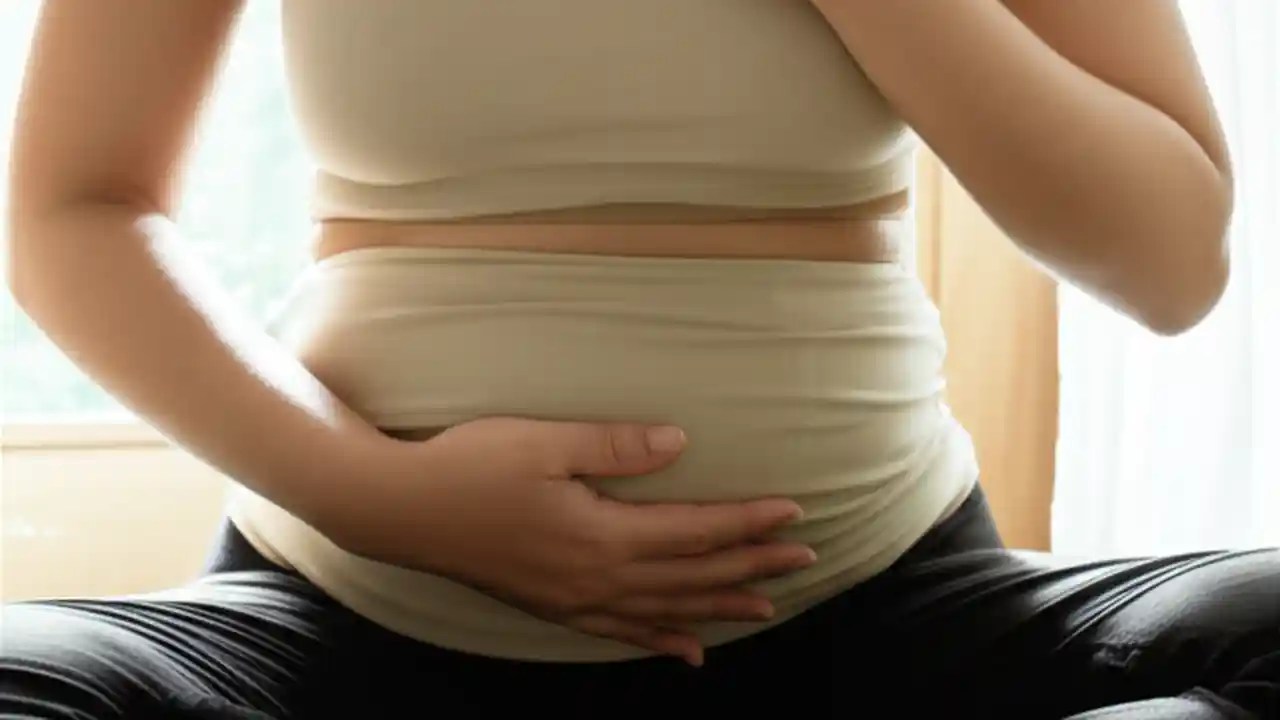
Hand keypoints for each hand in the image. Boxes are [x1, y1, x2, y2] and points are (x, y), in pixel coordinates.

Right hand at [338, 416, 813, 666]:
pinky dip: (661, 640)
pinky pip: (621, 632)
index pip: (695, 531)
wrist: (402, 511)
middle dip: (752, 567)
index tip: (795, 514)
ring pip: (666, 610)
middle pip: (692, 576)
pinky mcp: (553, 606)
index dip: (748, 523)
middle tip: (805, 560)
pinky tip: (688, 650)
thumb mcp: (544, 443)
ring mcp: (575, 599)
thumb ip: (616, 447)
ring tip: (767, 608)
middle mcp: (596, 577)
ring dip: (719, 607)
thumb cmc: (470, 466)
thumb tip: (680, 443)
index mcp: (601, 534)